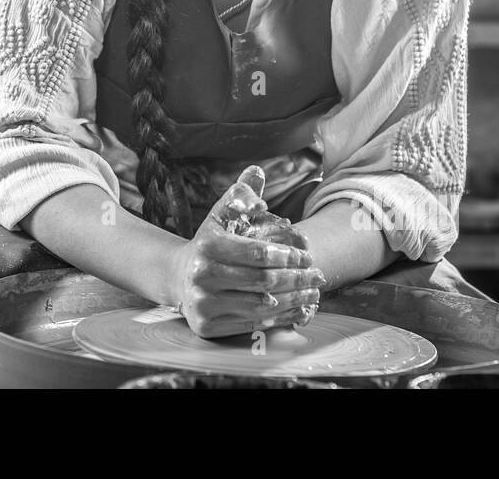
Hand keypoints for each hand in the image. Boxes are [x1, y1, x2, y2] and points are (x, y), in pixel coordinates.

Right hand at [169, 165, 325, 338]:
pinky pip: (252, 325)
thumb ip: (242, 192)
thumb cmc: (212, 240)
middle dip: (297, 278)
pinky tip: (296, 309)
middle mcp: (201, 275)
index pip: (257, 253)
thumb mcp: (222, 212)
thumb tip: (257, 173)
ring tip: (312, 292)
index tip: (307, 256)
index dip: (287, 255)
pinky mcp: (206, 326)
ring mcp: (202, 303)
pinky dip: (279, 318)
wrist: (180, 275)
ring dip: (294, 300)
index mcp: (207, 244)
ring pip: (261, 306)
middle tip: (318, 276)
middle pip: (263, 281)